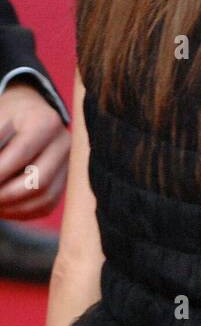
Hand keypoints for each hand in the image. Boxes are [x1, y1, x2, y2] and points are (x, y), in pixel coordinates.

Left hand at [0, 81, 69, 217]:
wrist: (27, 114)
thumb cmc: (5, 118)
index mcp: (46, 122)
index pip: (20, 154)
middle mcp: (64, 144)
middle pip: (37, 182)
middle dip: (4, 195)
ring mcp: (68, 164)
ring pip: (43, 199)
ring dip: (12, 207)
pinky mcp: (65, 182)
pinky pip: (45, 206)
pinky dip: (20, 211)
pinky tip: (2, 206)